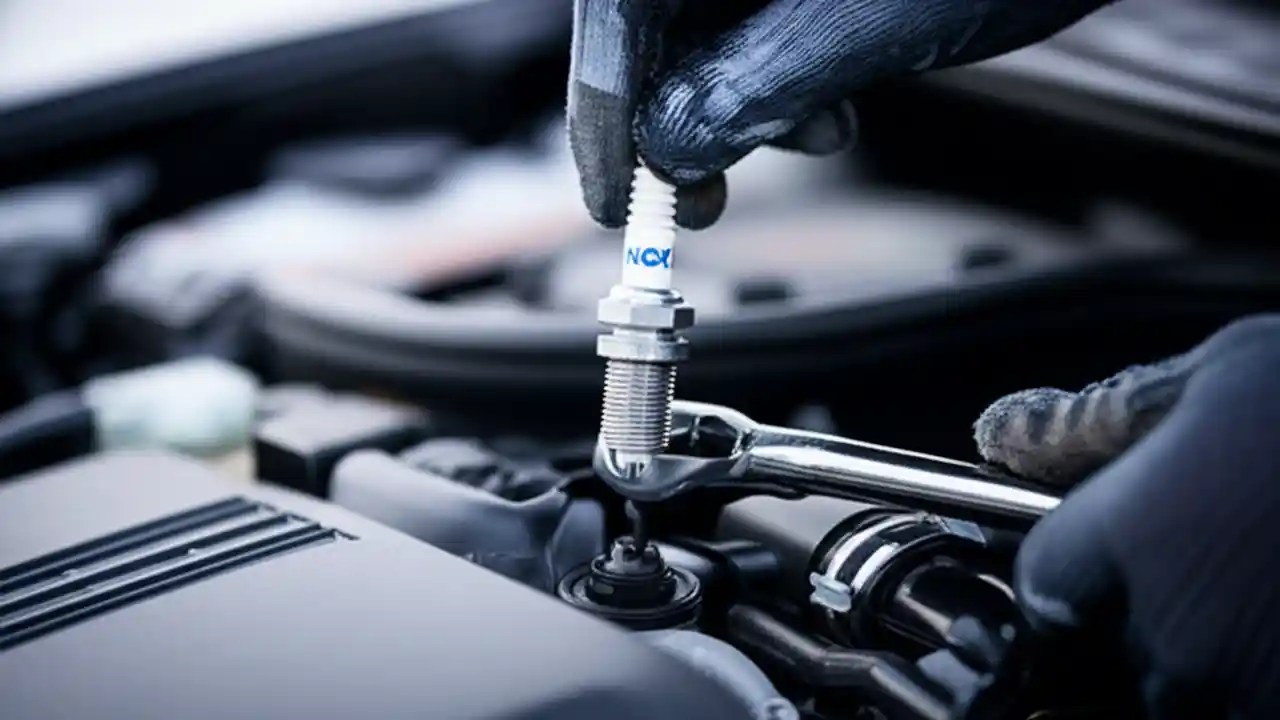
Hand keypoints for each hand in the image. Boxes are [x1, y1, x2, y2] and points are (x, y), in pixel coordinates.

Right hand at [568, 0, 1112, 228]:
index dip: (607, 119)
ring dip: (738, 103)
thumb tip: (667, 150)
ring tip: (809, 136)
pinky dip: (779, 74)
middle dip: (677, 119)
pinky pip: (755, 18)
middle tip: (698, 198)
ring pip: (705, 26)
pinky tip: (828, 104)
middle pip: (652, 23)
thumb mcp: (870, 23)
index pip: (617, 15)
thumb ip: (751, 88)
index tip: (617, 203)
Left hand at [975, 315, 1279, 717]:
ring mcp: (1251, 690)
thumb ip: (1096, 418)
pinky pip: (1256, 705)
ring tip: (1275, 590)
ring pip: (1192, 700)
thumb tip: (1004, 431)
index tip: (1108, 554)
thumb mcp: (1218, 375)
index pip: (1044, 585)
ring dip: (1226, 664)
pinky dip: (1268, 673)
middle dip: (1155, 622)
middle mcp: (1177, 634)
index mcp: (1130, 539)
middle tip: (1229, 565)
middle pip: (1118, 657)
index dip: (1072, 568)